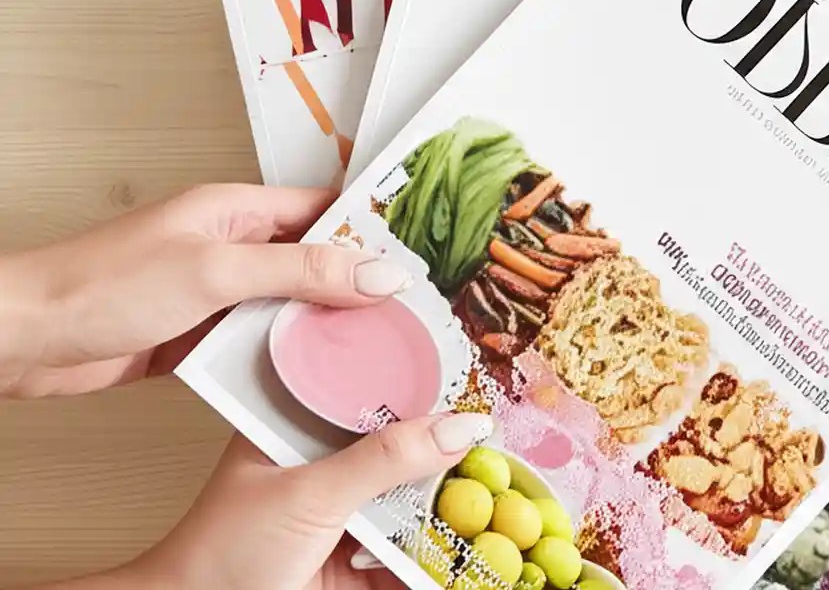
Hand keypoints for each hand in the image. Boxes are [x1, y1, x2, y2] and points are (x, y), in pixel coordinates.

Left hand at [0, 183, 412, 397]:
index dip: (372, 232)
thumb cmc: (101, 285)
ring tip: (379, 352)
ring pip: (293, 308)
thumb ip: (301, 271)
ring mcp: (218, 294)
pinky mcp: (203, 337)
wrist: (26, 339)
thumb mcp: (216, 271)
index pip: (323, 212)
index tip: (419, 259)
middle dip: (361, 287)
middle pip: (315, 263)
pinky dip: (290, 359)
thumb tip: (378, 272)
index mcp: (237, 210)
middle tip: (412, 316)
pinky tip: (319, 379)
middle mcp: (233, 248)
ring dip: (327, 329)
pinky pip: (263, 344)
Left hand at [47, 413, 492, 589]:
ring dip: (450, 500)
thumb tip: (462, 426)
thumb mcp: (313, 493)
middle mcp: (325, 461)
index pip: (370, 382)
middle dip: (449, 444)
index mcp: (300, 423)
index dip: (420, 374)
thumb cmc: (225, 553)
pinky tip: (473, 544)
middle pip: (402, 441)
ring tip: (501, 490)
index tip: (476, 369)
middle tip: (502, 436)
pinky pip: (411, 548)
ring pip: (413, 495)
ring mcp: (344, 511)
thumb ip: (387, 459)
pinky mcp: (359, 559)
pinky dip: (438, 550)